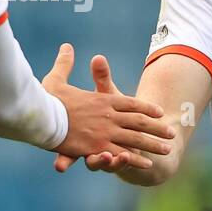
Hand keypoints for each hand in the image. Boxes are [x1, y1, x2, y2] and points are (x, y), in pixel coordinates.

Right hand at [42, 43, 173, 172]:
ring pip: (135, 139)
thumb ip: (65, 64)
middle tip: (171, 133)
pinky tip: (147, 164)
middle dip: (156, 128)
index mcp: (102, 100)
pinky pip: (120, 155)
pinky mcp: (96, 148)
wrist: (39, 116)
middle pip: (139, 122)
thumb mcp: (57, 79)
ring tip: (167, 148)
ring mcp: (104, 133)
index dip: (146, 108)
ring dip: (152, 144)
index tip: (159, 112)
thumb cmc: (47, 99)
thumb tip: (66, 46)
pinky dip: (135, 160)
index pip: (130, 103)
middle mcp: (108, 116)